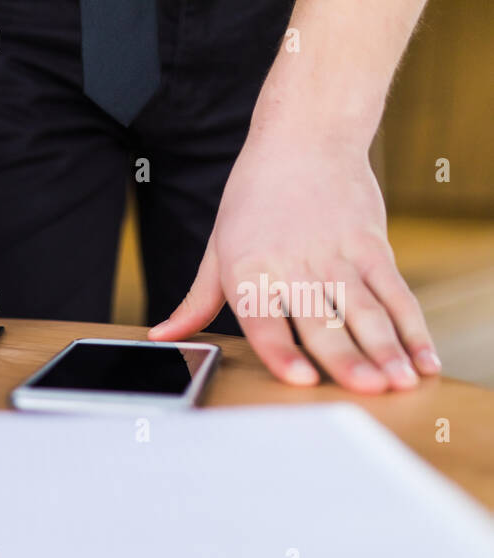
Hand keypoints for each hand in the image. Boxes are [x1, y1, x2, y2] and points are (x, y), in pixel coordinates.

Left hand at [149, 137, 440, 392]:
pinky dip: (412, 328)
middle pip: (323, 321)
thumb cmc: (254, 196)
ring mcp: (338, 256)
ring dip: (387, 350)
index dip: (282, 352)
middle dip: (348, 361)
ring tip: (402, 382)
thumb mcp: (217, 249)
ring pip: (366, 311)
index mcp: (249, 270)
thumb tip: (163, 337)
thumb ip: (196, 302)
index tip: (301, 380)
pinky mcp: (373, 246)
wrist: (305, 135)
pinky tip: (424, 358)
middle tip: (367, 392)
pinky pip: (396, 293)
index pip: (265, 321)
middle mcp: (294, 266)